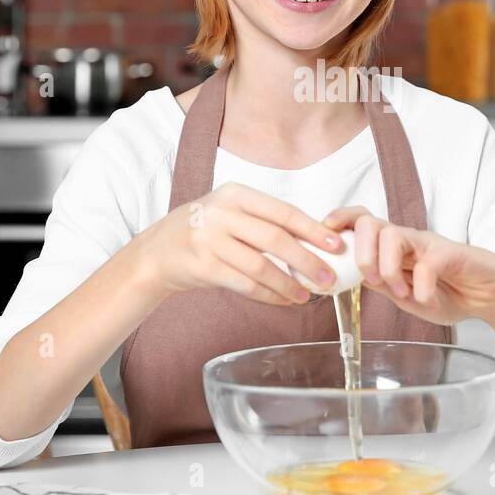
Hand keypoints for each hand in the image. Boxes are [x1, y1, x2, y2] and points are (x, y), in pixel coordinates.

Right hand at [131, 182, 344, 306]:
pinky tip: (283, 299)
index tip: (336, 246)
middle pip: (276, 239)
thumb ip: (265, 221)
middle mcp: (222, 213)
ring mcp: (210, 240)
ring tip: (306, 295)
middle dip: (307, 261)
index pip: (284, 212)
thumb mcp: (230, 212)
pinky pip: (245, 284)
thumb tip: (315, 240)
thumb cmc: (205, 231)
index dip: (313, 230)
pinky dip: (269, 294)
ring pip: (261, 266)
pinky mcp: (203, 267)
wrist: (157, 252)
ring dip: (288, 284)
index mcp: (236, 194)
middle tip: (328, 277)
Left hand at [321, 206, 494, 325]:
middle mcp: (408, 239)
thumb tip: (352, 276)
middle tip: (374, 280)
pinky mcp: (452, 254)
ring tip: (402, 293)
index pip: (362, 221)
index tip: (325, 237)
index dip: (341, 221)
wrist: (491, 296)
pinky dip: (421, 287)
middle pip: (370, 223)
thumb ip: (382, 284)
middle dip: (362, 254)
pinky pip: (428, 263)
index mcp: (393, 247)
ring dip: (389, 269)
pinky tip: (427, 300)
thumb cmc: (448, 292)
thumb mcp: (405, 295)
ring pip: (394, 236)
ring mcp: (429, 244)